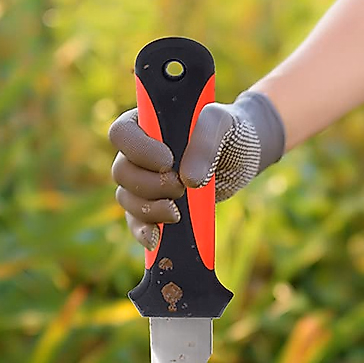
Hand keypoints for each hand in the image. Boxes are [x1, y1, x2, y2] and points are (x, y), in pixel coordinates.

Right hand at [108, 91, 284, 248]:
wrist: (242, 157)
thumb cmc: (228, 131)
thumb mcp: (221, 124)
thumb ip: (205, 143)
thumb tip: (189, 180)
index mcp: (145, 123)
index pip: (121, 134)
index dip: (139, 151)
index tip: (168, 160)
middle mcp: (138, 152)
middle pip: (122, 172)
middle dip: (150, 185)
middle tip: (181, 187)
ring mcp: (146, 180)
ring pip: (126, 198)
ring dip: (149, 210)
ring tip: (177, 213)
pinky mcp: (157, 205)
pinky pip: (137, 221)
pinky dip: (143, 231)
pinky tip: (155, 240)